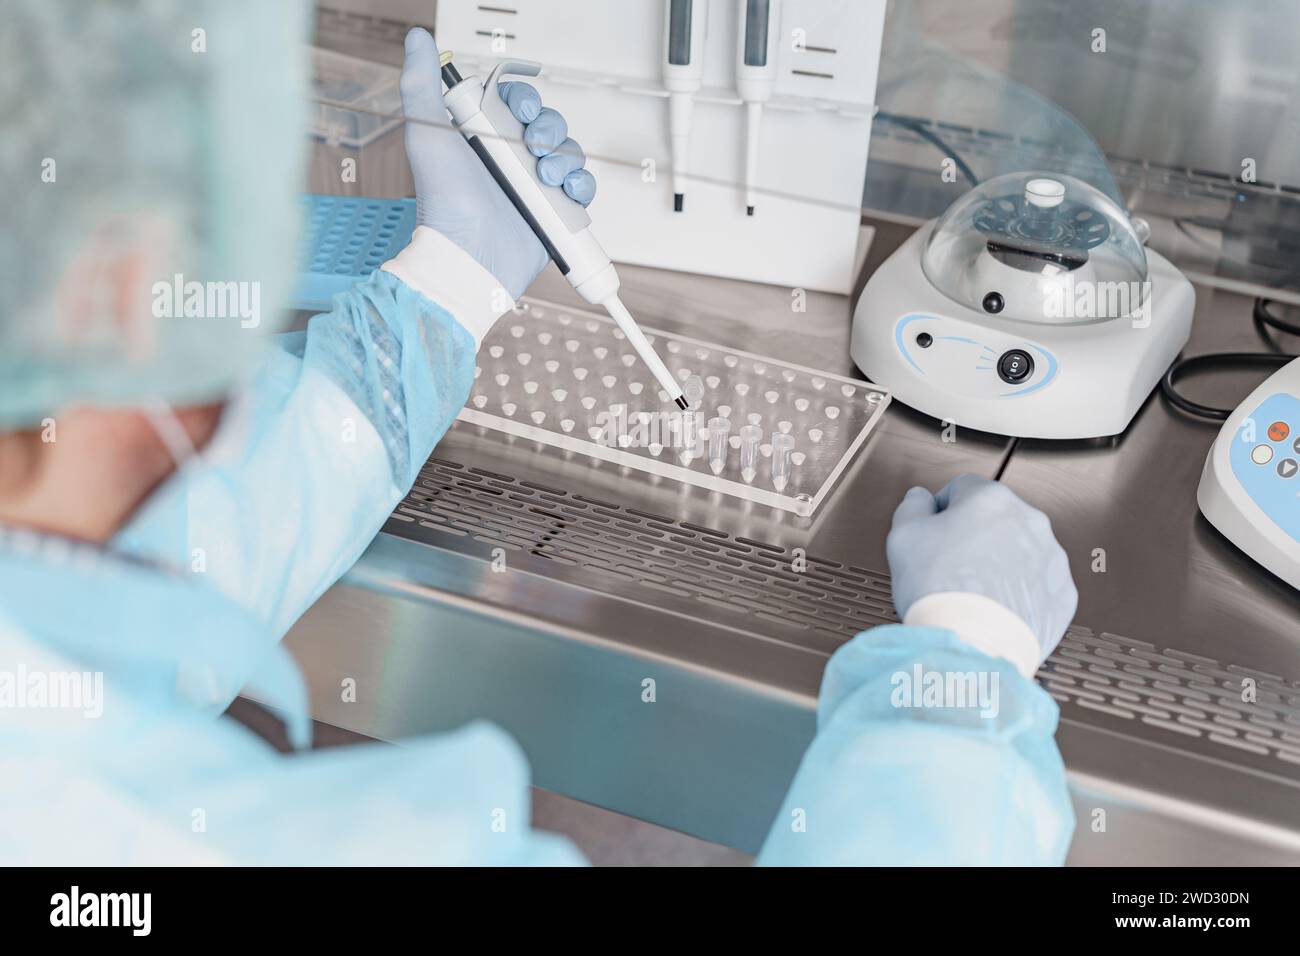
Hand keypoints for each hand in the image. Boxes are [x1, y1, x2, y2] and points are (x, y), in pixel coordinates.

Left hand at [398, 28, 595, 299]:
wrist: (468, 255)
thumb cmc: (444, 202)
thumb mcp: (426, 132)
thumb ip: (421, 83)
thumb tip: (418, 41)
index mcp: (485, 138)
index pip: (519, 104)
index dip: (527, 101)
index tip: (522, 111)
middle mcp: (510, 162)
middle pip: (550, 126)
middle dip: (550, 129)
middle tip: (534, 145)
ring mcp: (533, 188)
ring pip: (569, 155)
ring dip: (565, 158)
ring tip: (545, 175)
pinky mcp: (553, 215)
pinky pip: (582, 189)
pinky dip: (582, 186)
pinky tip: (566, 190)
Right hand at [885, 474, 1076, 662]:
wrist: (972, 645)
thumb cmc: (939, 591)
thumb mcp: (903, 536)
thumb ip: (913, 506)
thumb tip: (920, 499)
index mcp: (990, 500)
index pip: (962, 488)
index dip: (942, 509)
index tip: (934, 530)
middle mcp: (1029, 522)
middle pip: (995, 520)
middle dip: (973, 537)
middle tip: (949, 566)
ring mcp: (1052, 559)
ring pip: (1020, 551)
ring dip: (999, 563)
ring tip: (971, 592)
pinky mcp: (1062, 594)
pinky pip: (1038, 584)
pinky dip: (1020, 592)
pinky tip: (994, 607)